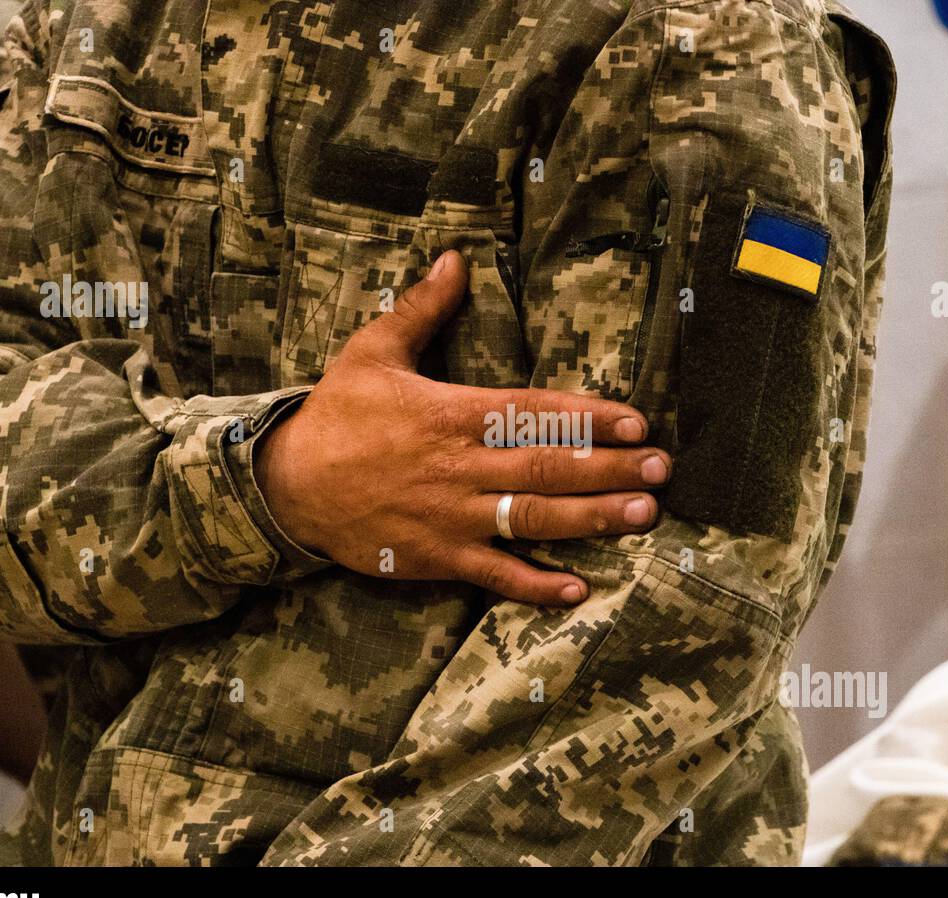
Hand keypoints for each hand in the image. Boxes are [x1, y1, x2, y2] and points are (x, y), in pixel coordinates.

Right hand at [254, 250, 670, 605]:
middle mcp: (459, 467)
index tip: (636, 422)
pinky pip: (493, 575)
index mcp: (451, 413)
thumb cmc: (336, 414)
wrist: (286, 485)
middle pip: (547, 468)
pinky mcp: (435, 558)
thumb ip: (424, 308)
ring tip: (642, 515)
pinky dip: (535, 586)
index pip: (533, 414)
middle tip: (661, 470)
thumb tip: (455, 257)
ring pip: (532, 519)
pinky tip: (578, 590)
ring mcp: (450, 517)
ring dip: (591, 519)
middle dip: (609, 468)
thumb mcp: (373, 350)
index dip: (588, 418)